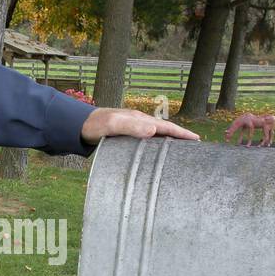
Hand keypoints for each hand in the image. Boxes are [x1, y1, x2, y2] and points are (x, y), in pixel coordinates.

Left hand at [81, 107, 200, 145]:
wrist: (77, 125)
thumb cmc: (94, 125)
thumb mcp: (112, 124)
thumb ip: (131, 126)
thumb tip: (154, 130)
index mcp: (139, 119)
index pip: (166, 127)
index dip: (182, 134)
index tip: (197, 141)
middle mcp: (139, 123)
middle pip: (165, 131)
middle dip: (181, 138)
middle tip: (196, 149)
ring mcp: (133, 129)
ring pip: (157, 136)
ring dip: (170, 143)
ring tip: (181, 154)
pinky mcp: (126, 137)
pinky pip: (147, 142)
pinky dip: (156, 147)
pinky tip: (156, 156)